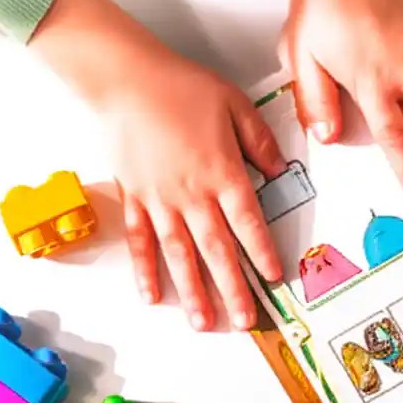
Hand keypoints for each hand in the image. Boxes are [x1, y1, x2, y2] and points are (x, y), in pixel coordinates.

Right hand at [32, 0, 285, 330]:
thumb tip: (277, 171)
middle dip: (233, 289)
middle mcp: (192, 194)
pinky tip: (152, 296)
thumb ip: (260, 142)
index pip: (249, 223)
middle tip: (245, 321)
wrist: (124, 78)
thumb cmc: (180, 87)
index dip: (262, 253)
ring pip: (179, 255)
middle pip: (217, 250)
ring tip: (203, 323)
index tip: (274, 278)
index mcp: (222, 173)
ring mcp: (160, 200)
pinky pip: (141, 240)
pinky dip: (144, 270)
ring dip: (192, 292)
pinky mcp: (134, 197)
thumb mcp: (236, 105)